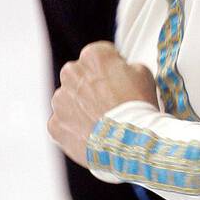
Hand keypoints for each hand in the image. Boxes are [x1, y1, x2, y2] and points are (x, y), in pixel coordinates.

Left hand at [48, 41, 158, 166]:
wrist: (128, 142)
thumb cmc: (139, 107)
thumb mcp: (144, 74)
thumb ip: (127, 67)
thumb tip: (123, 71)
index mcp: (93, 56)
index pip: (99, 56)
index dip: (112, 70)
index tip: (121, 83)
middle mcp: (71, 73)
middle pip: (79, 77)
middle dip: (91, 88)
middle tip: (110, 105)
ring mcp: (60, 100)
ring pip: (69, 101)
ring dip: (81, 108)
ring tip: (102, 123)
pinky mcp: (55, 124)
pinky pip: (63, 125)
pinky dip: (74, 130)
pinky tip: (93, 136)